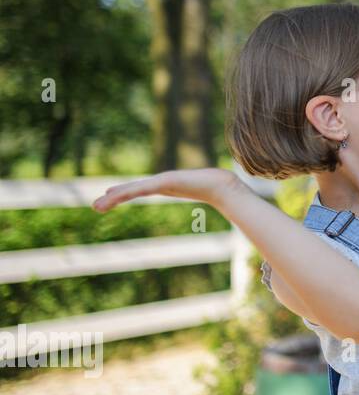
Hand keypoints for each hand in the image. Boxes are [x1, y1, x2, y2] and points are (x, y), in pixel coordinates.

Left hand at [92, 168, 244, 211]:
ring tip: (97, 207)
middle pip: (132, 190)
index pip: (141, 189)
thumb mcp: (212, 200)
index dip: (124, 192)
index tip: (108, 196)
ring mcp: (163, 181)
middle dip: (113, 198)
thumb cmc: (222, 194)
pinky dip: (124, 193)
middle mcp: (162, 182)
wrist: (227, 187)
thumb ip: (213, 204)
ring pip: (132, 190)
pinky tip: (112, 197)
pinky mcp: (164, 182)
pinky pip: (140, 189)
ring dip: (113, 199)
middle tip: (95, 207)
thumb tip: (227, 213)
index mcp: (169, 186)